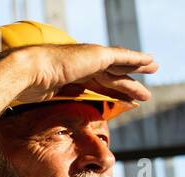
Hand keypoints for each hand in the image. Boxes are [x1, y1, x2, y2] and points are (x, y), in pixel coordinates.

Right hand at [14, 42, 156, 106]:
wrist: (31, 73)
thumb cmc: (32, 88)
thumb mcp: (52, 99)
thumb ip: (65, 100)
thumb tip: (69, 112)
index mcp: (73, 75)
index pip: (97, 85)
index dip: (111, 93)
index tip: (123, 101)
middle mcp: (84, 65)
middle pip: (112, 75)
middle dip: (127, 83)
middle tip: (142, 90)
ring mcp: (91, 58)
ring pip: (121, 67)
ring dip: (138, 69)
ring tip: (154, 70)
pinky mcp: (98, 55)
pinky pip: (123, 58)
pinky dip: (136, 59)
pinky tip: (149, 61)